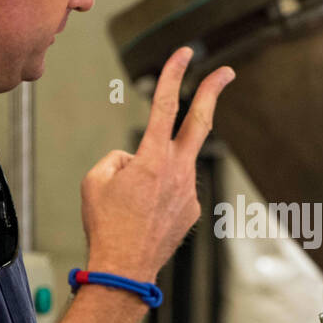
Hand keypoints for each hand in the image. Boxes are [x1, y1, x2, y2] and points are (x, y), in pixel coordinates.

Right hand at [80, 47, 233, 282]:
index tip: (184, 54)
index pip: (164, 105)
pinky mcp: (192, 209)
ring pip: (174, 164)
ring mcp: (189, 191)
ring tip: (133, 202)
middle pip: (200, 121)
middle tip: (226, 72)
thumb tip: (135, 159)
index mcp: (152, 158)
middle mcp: (177, 171)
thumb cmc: (106, 226)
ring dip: (157, 170)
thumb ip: (118, 158)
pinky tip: (145, 216)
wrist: (124, 269)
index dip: (173, 75)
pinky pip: (174, 189)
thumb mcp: (96, 180)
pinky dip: (159, 193)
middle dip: (213, 91)